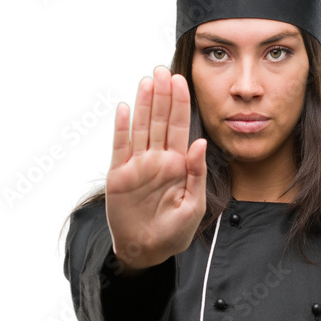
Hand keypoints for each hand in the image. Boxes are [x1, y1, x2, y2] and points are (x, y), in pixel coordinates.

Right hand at [106, 67, 206, 271]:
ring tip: (146, 81)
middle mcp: (158, 159)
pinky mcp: (119, 175)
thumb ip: (197, 173)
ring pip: (140, 127)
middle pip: (159, 121)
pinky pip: (120, 146)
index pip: (180, 127)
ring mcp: (138, 165)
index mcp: (178, 165)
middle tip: (162, 69)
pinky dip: (121, 128)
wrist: (148, 250)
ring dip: (143, 104)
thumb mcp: (194, 205)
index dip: (181, 104)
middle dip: (162, 95)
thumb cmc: (175, 232)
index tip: (182, 80)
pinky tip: (123, 108)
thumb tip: (201, 143)